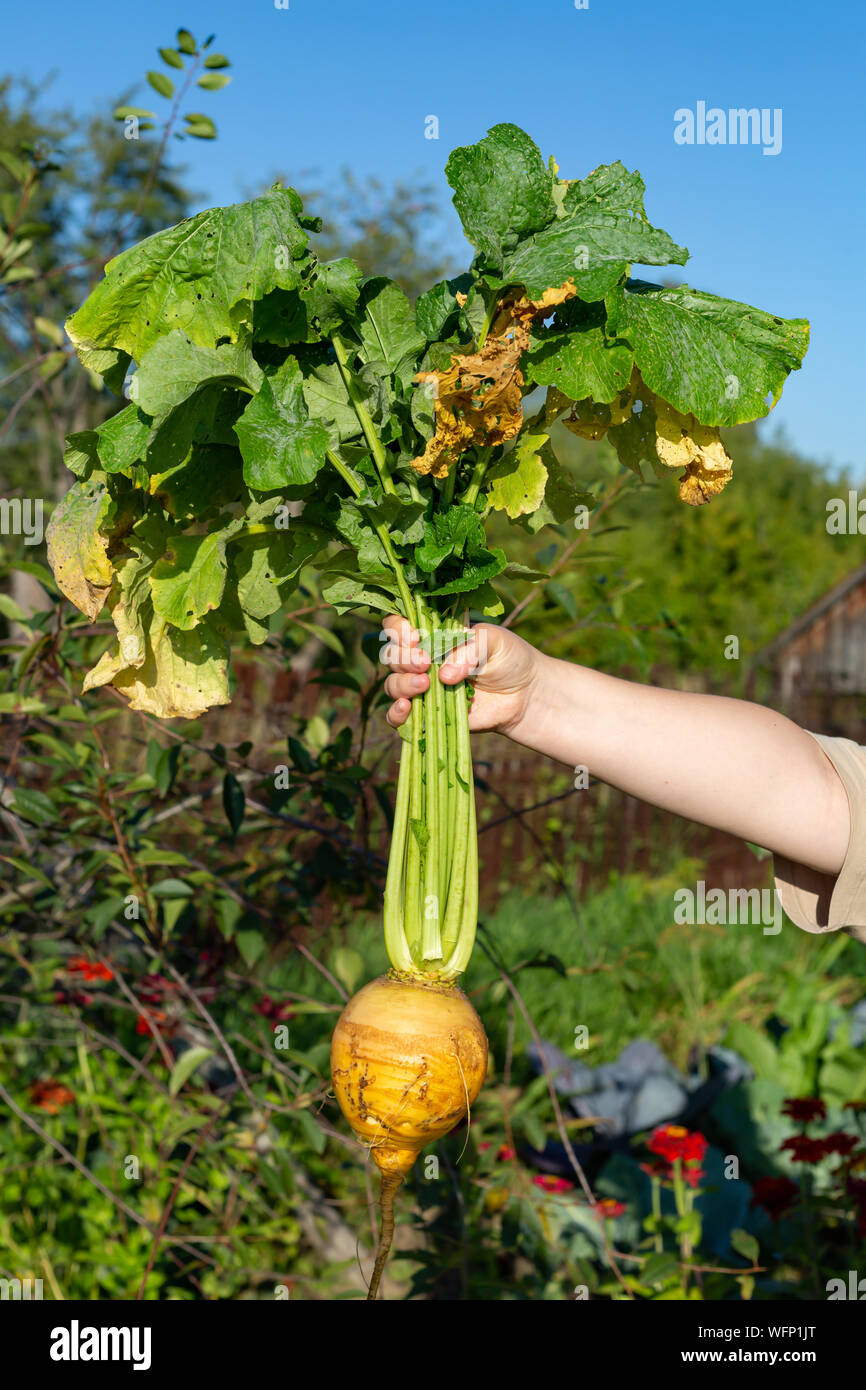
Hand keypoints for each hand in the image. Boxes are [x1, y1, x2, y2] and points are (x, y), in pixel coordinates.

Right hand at [381, 614, 541, 734]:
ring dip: (401, 684)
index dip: (397, 629)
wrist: (526, 694)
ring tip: (425, 684)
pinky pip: (399, 718)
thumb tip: (444, 676)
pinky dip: (396, 714)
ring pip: (392, 685)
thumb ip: (469, 649)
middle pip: (391, 656)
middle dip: (403, 658)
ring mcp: (422, 689)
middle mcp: (421, 661)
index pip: (398, 626)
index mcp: (432, 635)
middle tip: (425, 662)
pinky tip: (406, 709)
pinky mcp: (427, 716)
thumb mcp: (494, 641)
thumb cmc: (509, 658)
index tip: (414, 637)